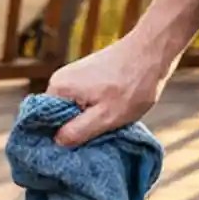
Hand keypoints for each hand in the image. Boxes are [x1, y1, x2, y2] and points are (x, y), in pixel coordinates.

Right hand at [46, 30, 176, 147]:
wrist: (153, 51)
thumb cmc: (132, 84)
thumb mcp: (106, 116)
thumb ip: (78, 131)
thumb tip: (56, 143)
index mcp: (58, 89)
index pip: (44, 121)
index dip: (57, 138)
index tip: (75, 148)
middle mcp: (60, 80)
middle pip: (59, 116)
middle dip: (76, 129)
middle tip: (96, 137)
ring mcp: (73, 76)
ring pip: (73, 110)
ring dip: (88, 120)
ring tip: (108, 122)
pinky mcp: (86, 76)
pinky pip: (83, 101)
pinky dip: (95, 109)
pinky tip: (112, 111)